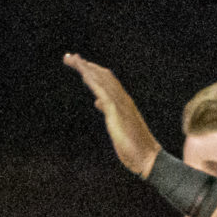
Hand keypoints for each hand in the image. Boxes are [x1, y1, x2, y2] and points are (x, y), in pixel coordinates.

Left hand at [63, 55, 160, 178]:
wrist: (147, 158)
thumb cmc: (133, 146)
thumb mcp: (116, 125)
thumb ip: (108, 111)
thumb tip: (98, 101)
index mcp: (121, 102)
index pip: (106, 81)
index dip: (92, 71)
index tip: (79, 64)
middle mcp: (122, 99)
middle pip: (102, 76)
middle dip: (85, 66)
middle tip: (69, 57)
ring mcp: (120, 105)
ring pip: (102, 80)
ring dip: (87, 69)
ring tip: (73, 60)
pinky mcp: (117, 114)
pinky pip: (104, 93)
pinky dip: (94, 83)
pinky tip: (84, 76)